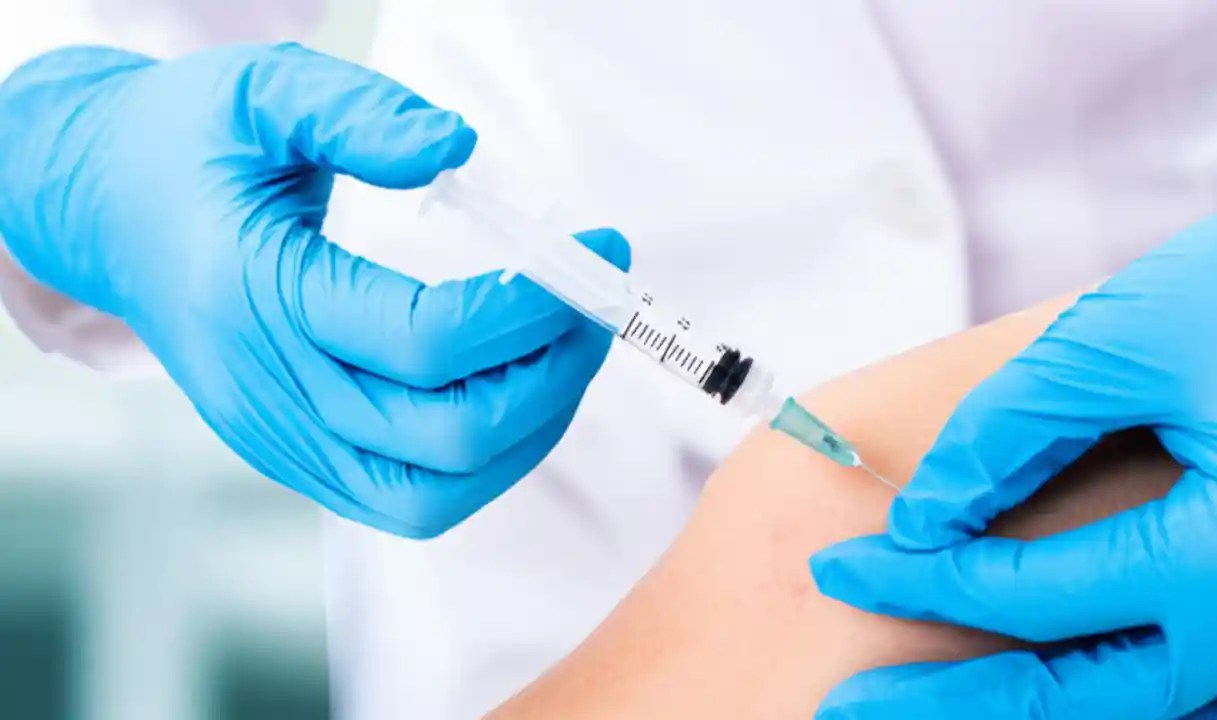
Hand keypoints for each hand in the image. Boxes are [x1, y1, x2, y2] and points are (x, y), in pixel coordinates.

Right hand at [0, 44, 628, 537]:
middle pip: (446, 433)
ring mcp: (277, 440)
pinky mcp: (294, 458)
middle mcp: (263, 390)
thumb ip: (358, 114)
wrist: (112, 215)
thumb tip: (459, 148)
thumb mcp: (262, 90)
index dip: (532, 303)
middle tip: (596, 299)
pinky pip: (411, 498)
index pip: (426, 339)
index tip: (598, 250)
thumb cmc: (191, 145)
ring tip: (567, 344)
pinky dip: (486, 456)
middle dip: (552, 372)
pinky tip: (516, 384)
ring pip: (433, 492)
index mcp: (250, 293)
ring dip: (530, 426)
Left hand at [810, 182, 1216, 717]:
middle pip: (1081, 698)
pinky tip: (1041, 681)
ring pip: (1140, 711)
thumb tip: (921, 517)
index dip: (918, 581)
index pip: (1030, 593)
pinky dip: (1109, 695)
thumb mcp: (1129, 336)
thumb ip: (1012, 428)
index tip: (836, 569)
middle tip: (845, 708)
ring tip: (924, 713)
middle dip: (952, 705)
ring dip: (1032, 714)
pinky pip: (1194, 692)